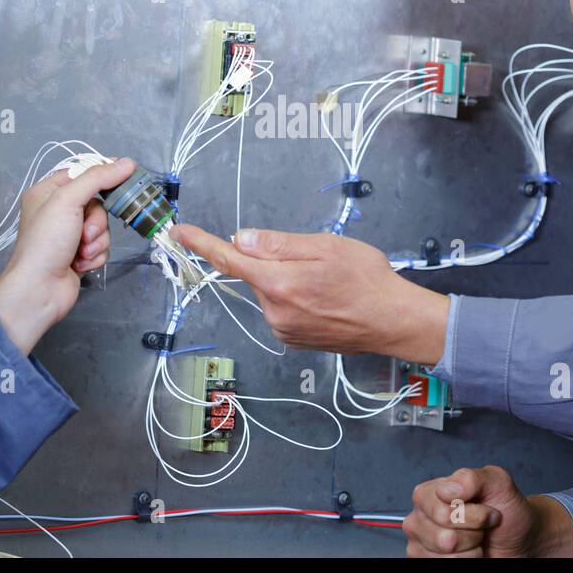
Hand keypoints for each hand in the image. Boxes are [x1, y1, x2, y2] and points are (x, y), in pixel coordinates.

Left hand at [0, 157, 135, 355]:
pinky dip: (95, 255)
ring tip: (81, 252)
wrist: (39, 289)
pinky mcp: (79, 255)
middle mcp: (57, 211)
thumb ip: (97, 179)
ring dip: (97, 241)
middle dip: (96, 222)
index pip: (83, 174)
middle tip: (85, 233)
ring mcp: (69, 235)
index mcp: (48, 192)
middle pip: (97, 204)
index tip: (127, 176)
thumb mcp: (68, 201)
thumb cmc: (46, 241)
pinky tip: (80, 264)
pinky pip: (101, 247)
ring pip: (102, 227)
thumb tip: (127, 162)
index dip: (103, 176)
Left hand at [170, 224, 448, 363]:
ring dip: (288, 281)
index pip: (229, 260)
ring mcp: (283, 329)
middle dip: (275, 262)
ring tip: (327, 282)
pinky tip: (325, 299)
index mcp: (279, 282)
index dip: (202, 244)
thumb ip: (280, 244)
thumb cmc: (367, 278)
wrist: (393, 321)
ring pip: (271, 292)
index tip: (179, 233)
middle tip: (316, 259)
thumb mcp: (326, 246)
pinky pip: (282, 309)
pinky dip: (296, 299)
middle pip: (257, 275)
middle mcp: (274, 310)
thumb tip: (242, 238)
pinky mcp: (293, 339)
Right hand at [403, 465, 572, 557]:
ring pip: (448, 556)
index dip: (474, 515)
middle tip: (481, 526)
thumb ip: (472, 478)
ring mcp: (422, 542)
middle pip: (445, 539)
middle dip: (473, 534)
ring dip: (471, 550)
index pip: (443, 513)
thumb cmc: (507, 510)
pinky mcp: (427, 560)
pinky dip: (467, 561)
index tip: (487, 509)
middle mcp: (420, 517)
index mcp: (429, 493)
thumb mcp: (498, 483)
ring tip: (476, 539)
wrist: (519, 539)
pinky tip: (468, 551)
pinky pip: (445, 567)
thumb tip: (446, 490)